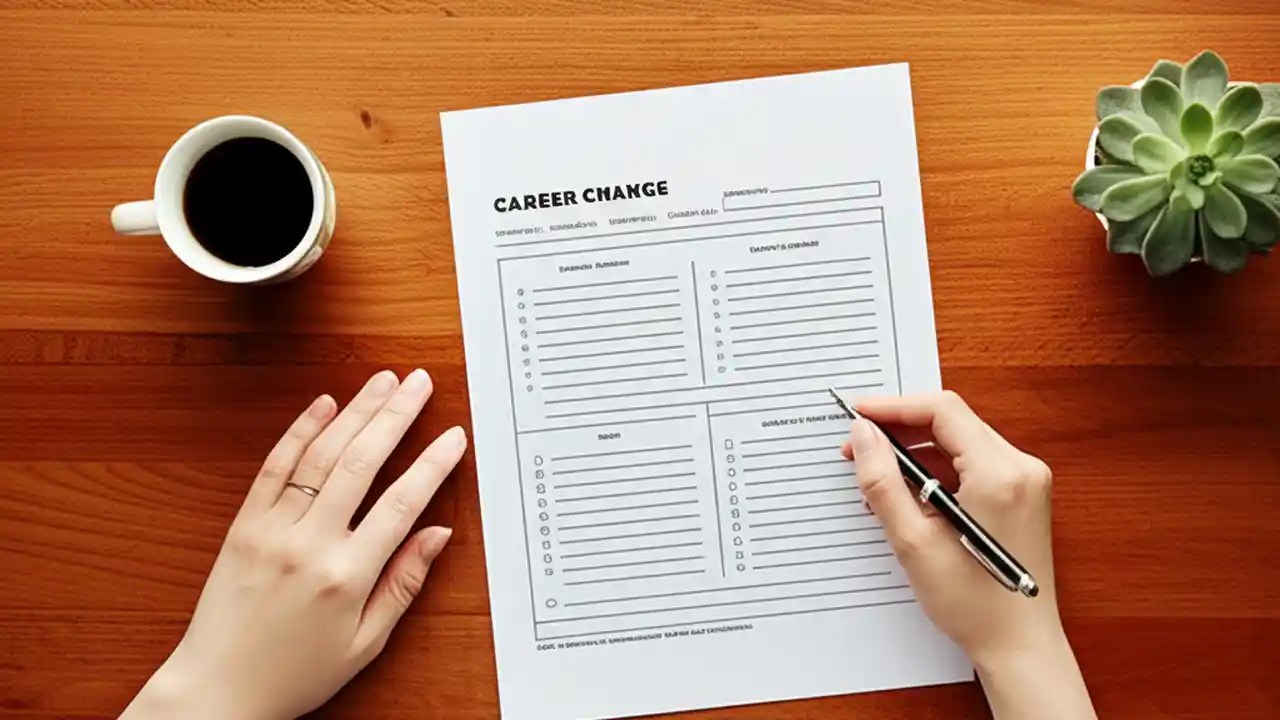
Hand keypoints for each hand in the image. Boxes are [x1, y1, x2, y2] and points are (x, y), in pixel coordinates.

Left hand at [122, 370, 465, 719]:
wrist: (217, 689)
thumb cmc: (295, 674)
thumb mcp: (365, 642)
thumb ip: (404, 583)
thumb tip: (437, 535)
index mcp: (346, 576)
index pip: (401, 504)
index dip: (432, 465)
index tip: (453, 437)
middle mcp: (308, 544)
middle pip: (361, 463)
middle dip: (396, 416)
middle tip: (419, 383)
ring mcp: (272, 529)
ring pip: (320, 454)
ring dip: (355, 412)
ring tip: (383, 382)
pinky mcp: (244, 525)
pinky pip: (274, 467)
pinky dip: (300, 431)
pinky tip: (324, 404)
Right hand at [842, 392, 1094, 719]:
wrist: (1019, 646)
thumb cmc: (975, 605)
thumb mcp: (913, 541)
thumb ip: (883, 482)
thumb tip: (864, 436)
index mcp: (1000, 474)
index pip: (942, 412)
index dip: (894, 407)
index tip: (858, 414)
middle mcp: (1021, 468)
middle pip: (951, 423)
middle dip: (900, 431)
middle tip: (858, 450)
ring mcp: (1025, 481)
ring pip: (959, 443)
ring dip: (916, 454)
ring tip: (877, 481)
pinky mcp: (1021, 495)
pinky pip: (972, 464)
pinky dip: (936, 472)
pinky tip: (907, 496)